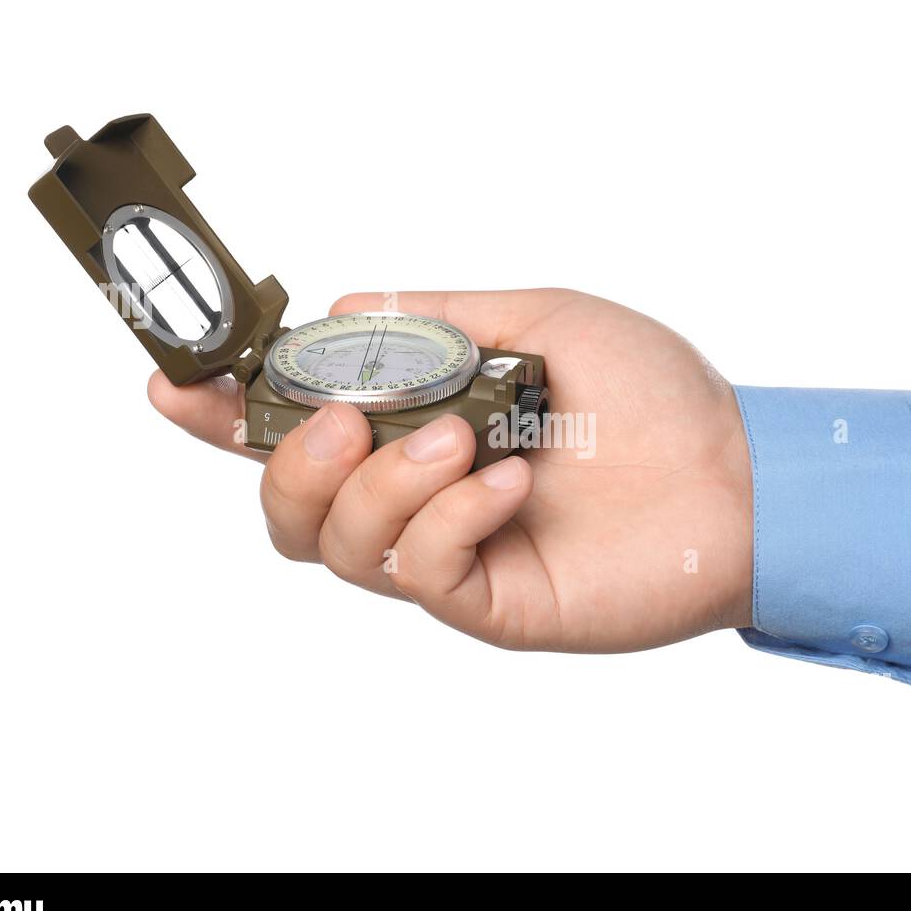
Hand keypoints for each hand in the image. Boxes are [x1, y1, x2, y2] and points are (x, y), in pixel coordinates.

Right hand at [148, 289, 752, 651]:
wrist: (737, 473)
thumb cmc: (651, 395)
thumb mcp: (539, 318)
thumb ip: (436, 317)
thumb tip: (338, 308)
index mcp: (417, 429)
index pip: (295, 430)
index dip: (224, 415)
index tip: (173, 384)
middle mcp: (418, 498)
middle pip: (287, 509)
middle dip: (288, 462)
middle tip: (347, 418)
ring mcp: (450, 555)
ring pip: (336, 546)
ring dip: (379, 484)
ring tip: (459, 439)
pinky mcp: (488, 601)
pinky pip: (419, 574)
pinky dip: (450, 517)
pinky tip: (512, 483)